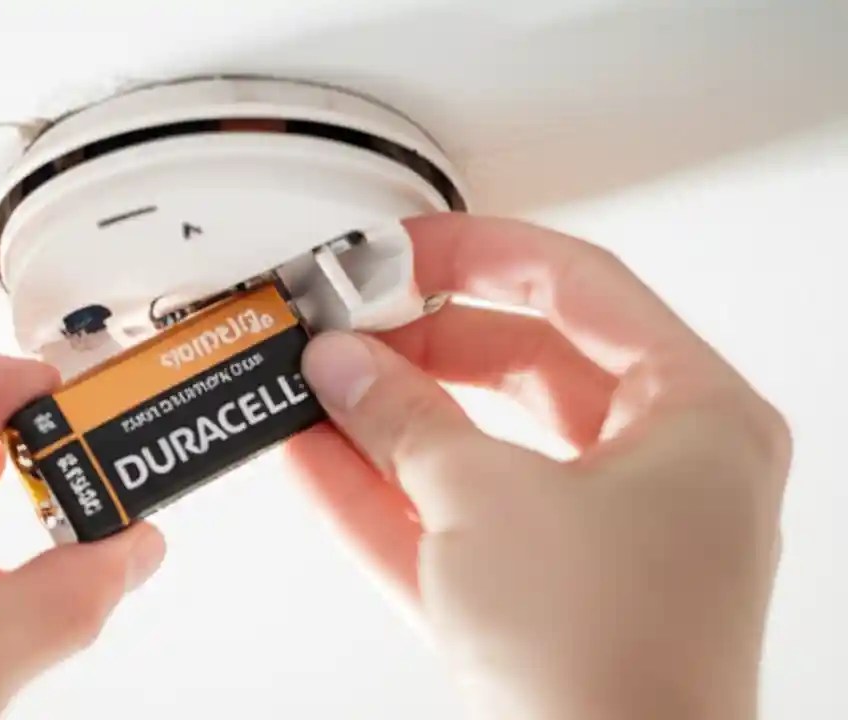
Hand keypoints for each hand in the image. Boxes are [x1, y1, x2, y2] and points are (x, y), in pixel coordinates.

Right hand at [288, 215, 789, 719]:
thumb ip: (404, 417)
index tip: (401, 250)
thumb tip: (346, 367)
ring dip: (387, 416)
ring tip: (312, 382)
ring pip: (474, 448)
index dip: (478, 255)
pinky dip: (381, 489)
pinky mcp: (529, 598)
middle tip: (345, 326)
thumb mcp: (488, 500)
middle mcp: (654, 475)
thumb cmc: (615, 663)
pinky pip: (447, 519)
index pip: (578, 289)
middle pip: (520, 367)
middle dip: (419, 347)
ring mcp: (588, 541)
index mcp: (693, 419)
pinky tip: (313, 453)